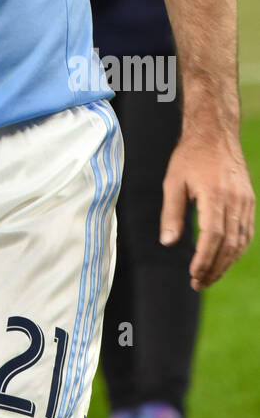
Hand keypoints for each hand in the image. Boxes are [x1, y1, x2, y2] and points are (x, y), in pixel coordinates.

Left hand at [160, 135, 254, 289]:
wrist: (215, 133)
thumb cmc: (190, 156)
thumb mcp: (173, 181)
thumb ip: (171, 213)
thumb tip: (168, 242)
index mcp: (215, 194)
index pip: (213, 236)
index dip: (205, 259)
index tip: (193, 275)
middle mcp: (235, 200)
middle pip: (229, 244)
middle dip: (214, 268)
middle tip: (198, 283)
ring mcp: (245, 201)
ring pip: (240, 242)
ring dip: (226, 263)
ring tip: (208, 277)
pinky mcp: (249, 201)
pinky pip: (246, 232)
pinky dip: (236, 250)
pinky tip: (223, 260)